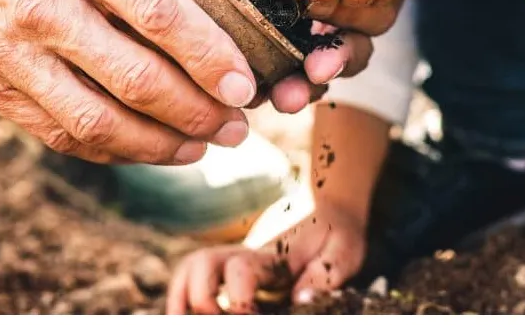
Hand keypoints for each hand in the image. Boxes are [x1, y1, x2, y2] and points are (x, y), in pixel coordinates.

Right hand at [0, 0, 256, 164]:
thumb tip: (198, 26)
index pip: (157, 15)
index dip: (208, 56)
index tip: (243, 84)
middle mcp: (39, 5)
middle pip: (135, 79)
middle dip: (198, 112)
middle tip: (236, 126)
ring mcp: (8, 52)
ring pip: (99, 122)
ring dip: (160, 145)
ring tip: (200, 146)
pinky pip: (59, 133)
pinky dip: (110, 148)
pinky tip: (145, 146)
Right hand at [167, 196, 366, 313]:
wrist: (330, 211)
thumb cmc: (338, 236)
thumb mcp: (345, 253)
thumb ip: (324, 275)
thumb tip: (300, 299)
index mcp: (273, 255)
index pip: (240, 269)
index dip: (238, 299)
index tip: (249, 318)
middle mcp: (244, 255)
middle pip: (200, 262)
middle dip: (200, 298)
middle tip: (216, 320)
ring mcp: (232, 262)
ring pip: (189, 268)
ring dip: (180, 297)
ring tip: (182, 321)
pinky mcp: (230, 272)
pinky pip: (193, 278)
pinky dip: (182, 298)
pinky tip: (187, 316)